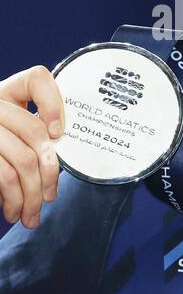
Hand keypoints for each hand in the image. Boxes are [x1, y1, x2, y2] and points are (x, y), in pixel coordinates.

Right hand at [0, 65, 64, 228]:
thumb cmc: (0, 157)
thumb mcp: (16, 140)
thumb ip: (35, 140)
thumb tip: (64, 164)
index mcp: (8, 93)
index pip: (37, 78)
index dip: (53, 103)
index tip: (58, 133)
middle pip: (35, 131)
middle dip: (49, 172)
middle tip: (50, 197)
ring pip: (21, 160)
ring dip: (32, 195)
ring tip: (32, 215)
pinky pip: (3, 175)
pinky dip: (13, 199)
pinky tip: (14, 211)